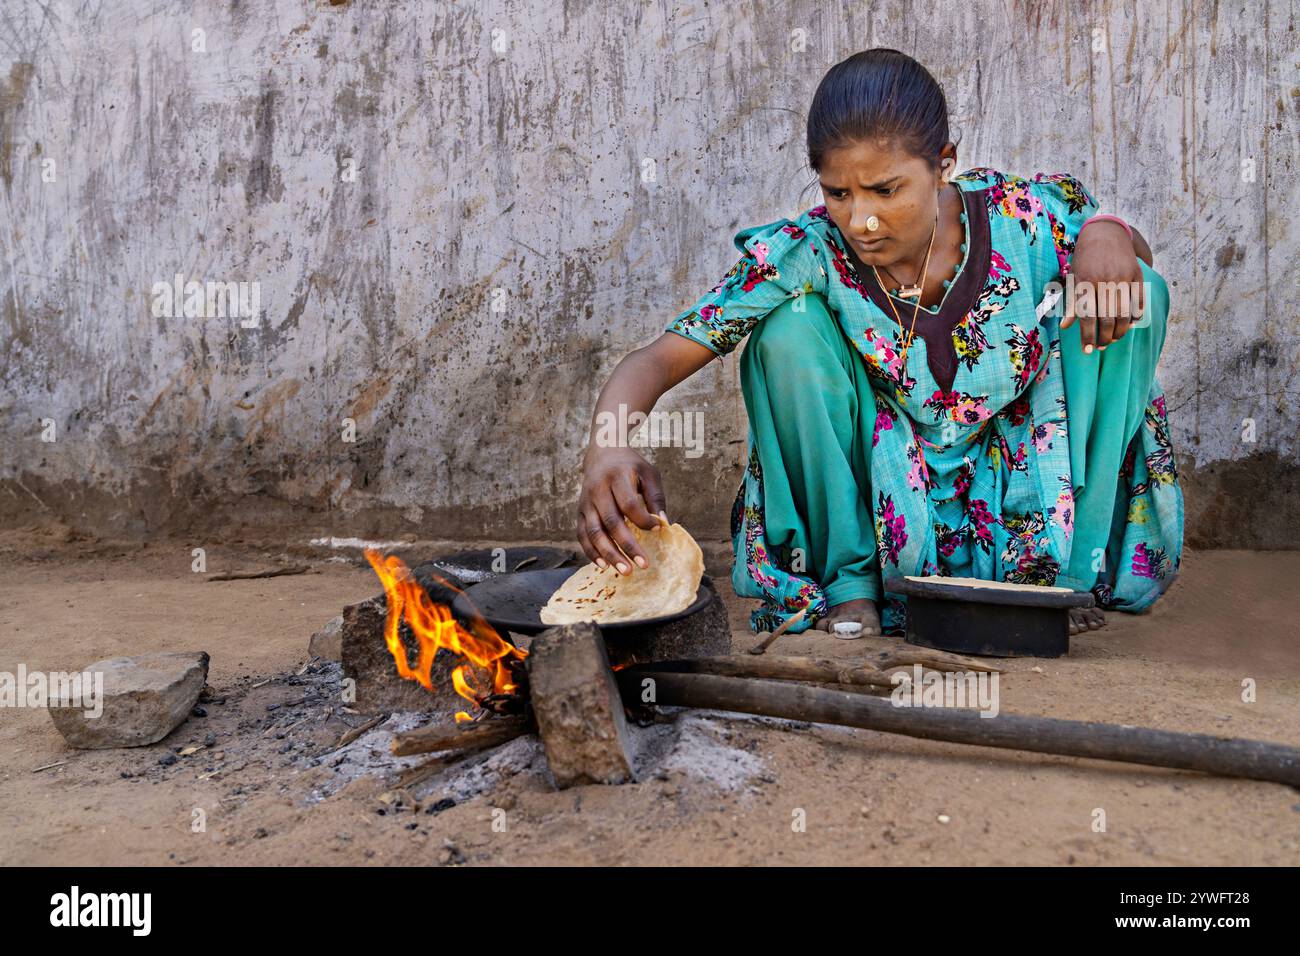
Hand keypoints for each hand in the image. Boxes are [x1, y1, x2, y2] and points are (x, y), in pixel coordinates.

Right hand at [576, 447, 667, 574]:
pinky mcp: (579, 512)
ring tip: (625, 570)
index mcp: (616, 477)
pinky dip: (592, 551)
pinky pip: (582, 535)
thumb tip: (663, 524)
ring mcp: (586, 502)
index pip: (628, 503)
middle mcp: (598, 490)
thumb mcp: (648, 473)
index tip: (658, 530)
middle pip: (611, 522)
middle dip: (627, 546)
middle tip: (643, 565)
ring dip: (610, 554)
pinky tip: (604, 565)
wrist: (602, 453)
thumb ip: (656, 497)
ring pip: (594, 532)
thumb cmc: (630, 466)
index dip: (643, 520)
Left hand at [1063, 220, 1144, 351]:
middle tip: (1102, 346)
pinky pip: (1139, 300)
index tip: (1088, 350)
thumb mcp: (1074, 279)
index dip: (1087, 336)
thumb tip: (1065, 327)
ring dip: (1120, 331)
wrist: (1105, 234)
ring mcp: (1123, 278)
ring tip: (1114, 339)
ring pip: (1124, 313)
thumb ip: (1072, 303)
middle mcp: (1105, 281)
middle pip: (1107, 319)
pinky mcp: (1136, 275)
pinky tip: (1130, 325)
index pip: (1087, 317)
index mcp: (1086, 284)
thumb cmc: (1085, 260)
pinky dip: (1136, 315)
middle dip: (1105, 337)